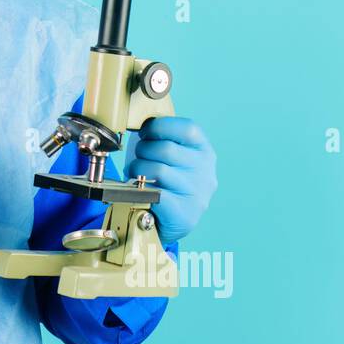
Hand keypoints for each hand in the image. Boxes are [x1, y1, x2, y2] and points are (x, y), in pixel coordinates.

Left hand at [124, 116, 216, 243]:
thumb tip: (140, 119)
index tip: (146, 132)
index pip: (187, 128)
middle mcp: (206, 171)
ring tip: (138, 176)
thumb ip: (163, 137)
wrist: (168, 223)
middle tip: (139, 159)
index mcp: (204, 151)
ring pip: (156, 170)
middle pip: (166, 149)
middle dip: (143, 151)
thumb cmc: (166, 183)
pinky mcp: (184, 214)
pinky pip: (154, 193)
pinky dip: (141, 191)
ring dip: (138, 171)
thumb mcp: (172, 155)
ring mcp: (197, 194)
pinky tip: (142, 192)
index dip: (160, 126)